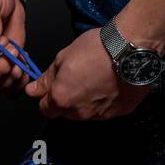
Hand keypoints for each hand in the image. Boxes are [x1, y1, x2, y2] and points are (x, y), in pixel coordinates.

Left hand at [24, 27, 150, 119]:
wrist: (131, 49)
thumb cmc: (97, 48)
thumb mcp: (63, 57)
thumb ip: (47, 78)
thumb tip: (33, 90)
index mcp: (62, 98)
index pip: (45, 110)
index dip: (47, 98)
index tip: (53, 87)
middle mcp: (80, 112)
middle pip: (66, 112)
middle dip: (67, 99)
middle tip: (78, 77)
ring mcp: (101, 115)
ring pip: (86, 113)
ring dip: (87, 101)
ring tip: (97, 78)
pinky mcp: (120, 112)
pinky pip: (106, 110)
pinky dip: (106, 100)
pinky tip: (111, 83)